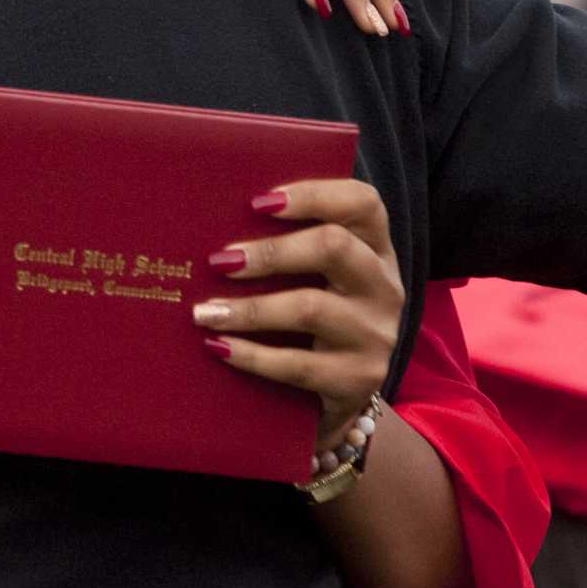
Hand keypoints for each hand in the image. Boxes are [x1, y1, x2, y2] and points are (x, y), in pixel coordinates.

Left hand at [192, 180, 405, 449]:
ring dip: (248, 308)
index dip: (313, 194)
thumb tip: (214, 218)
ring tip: (204, 312)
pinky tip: (217, 346)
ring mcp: (374, 335)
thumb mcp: (320, 276)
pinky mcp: (357, 379)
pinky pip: (297, 364)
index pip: (362, 202)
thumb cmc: (318, 314)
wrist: (347, 393)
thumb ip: (288, 243)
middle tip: (219, 261)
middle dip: (270, 251)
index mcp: (375, 248)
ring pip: (309, 308)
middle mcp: (382, 286)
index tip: (258, 202)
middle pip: (333, 247)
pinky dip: (250, 354)